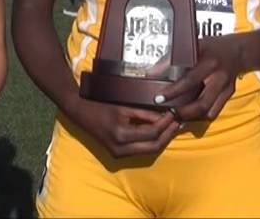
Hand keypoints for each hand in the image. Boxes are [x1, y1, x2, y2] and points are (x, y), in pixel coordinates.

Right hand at [63, 93, 177, 157]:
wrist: (80, 113)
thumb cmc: (100, 105)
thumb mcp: (123, 106)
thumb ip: (144, 114)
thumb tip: (165, 116)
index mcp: (121, 135)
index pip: (151, 134)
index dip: (165, 125)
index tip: (175, 113)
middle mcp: (121, 149)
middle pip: (153, 147)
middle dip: (168, 135)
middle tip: (179, 122)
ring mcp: (119, 154)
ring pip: (149, 151)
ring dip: (162, 140)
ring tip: (173, 126)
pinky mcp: (118, 154)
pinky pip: (141, 150)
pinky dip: (152, 142)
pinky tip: (160, 132)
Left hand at [155, 35, 243, 121]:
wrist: (238, 50)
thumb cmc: (210, 47)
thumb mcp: (191, 46)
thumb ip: (171, 59)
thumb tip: (151, 74)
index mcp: (208, 62)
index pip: (189, 80)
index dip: (172, 92)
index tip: (158, 99)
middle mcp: (219, 77)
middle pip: (202, 103)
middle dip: (183, 112)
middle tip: (168, 114)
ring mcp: (226, 88)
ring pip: (209, 111)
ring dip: (192, 117)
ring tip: (177, 116)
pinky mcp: (229, 95)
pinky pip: (215, 111)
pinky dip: (201, 115)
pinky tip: (190, 114)